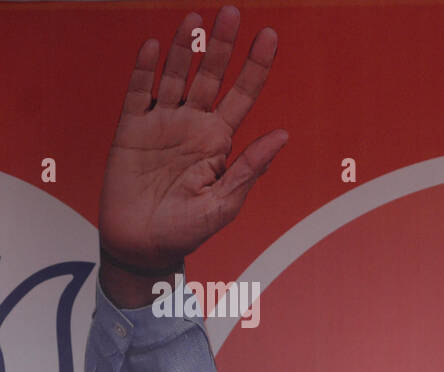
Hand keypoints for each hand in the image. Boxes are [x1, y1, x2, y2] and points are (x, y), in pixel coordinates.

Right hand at [99, 8, 285, 304]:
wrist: (143, 246)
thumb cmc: (187, 230)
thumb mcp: (226, 203)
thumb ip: (251, 167)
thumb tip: (283, 135)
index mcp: (221, 142)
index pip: (244, 95)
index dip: (256, 66)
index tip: (269, 36)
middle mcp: (194, 125)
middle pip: (211, 76)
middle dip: (223, 46)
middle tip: (233, 13)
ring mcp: (162, 123)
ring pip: (176, 76)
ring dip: (184, 48)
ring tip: (196, 20)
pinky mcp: (132, 129)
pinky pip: (139, 92)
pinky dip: (146, 69)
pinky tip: (154, 45)